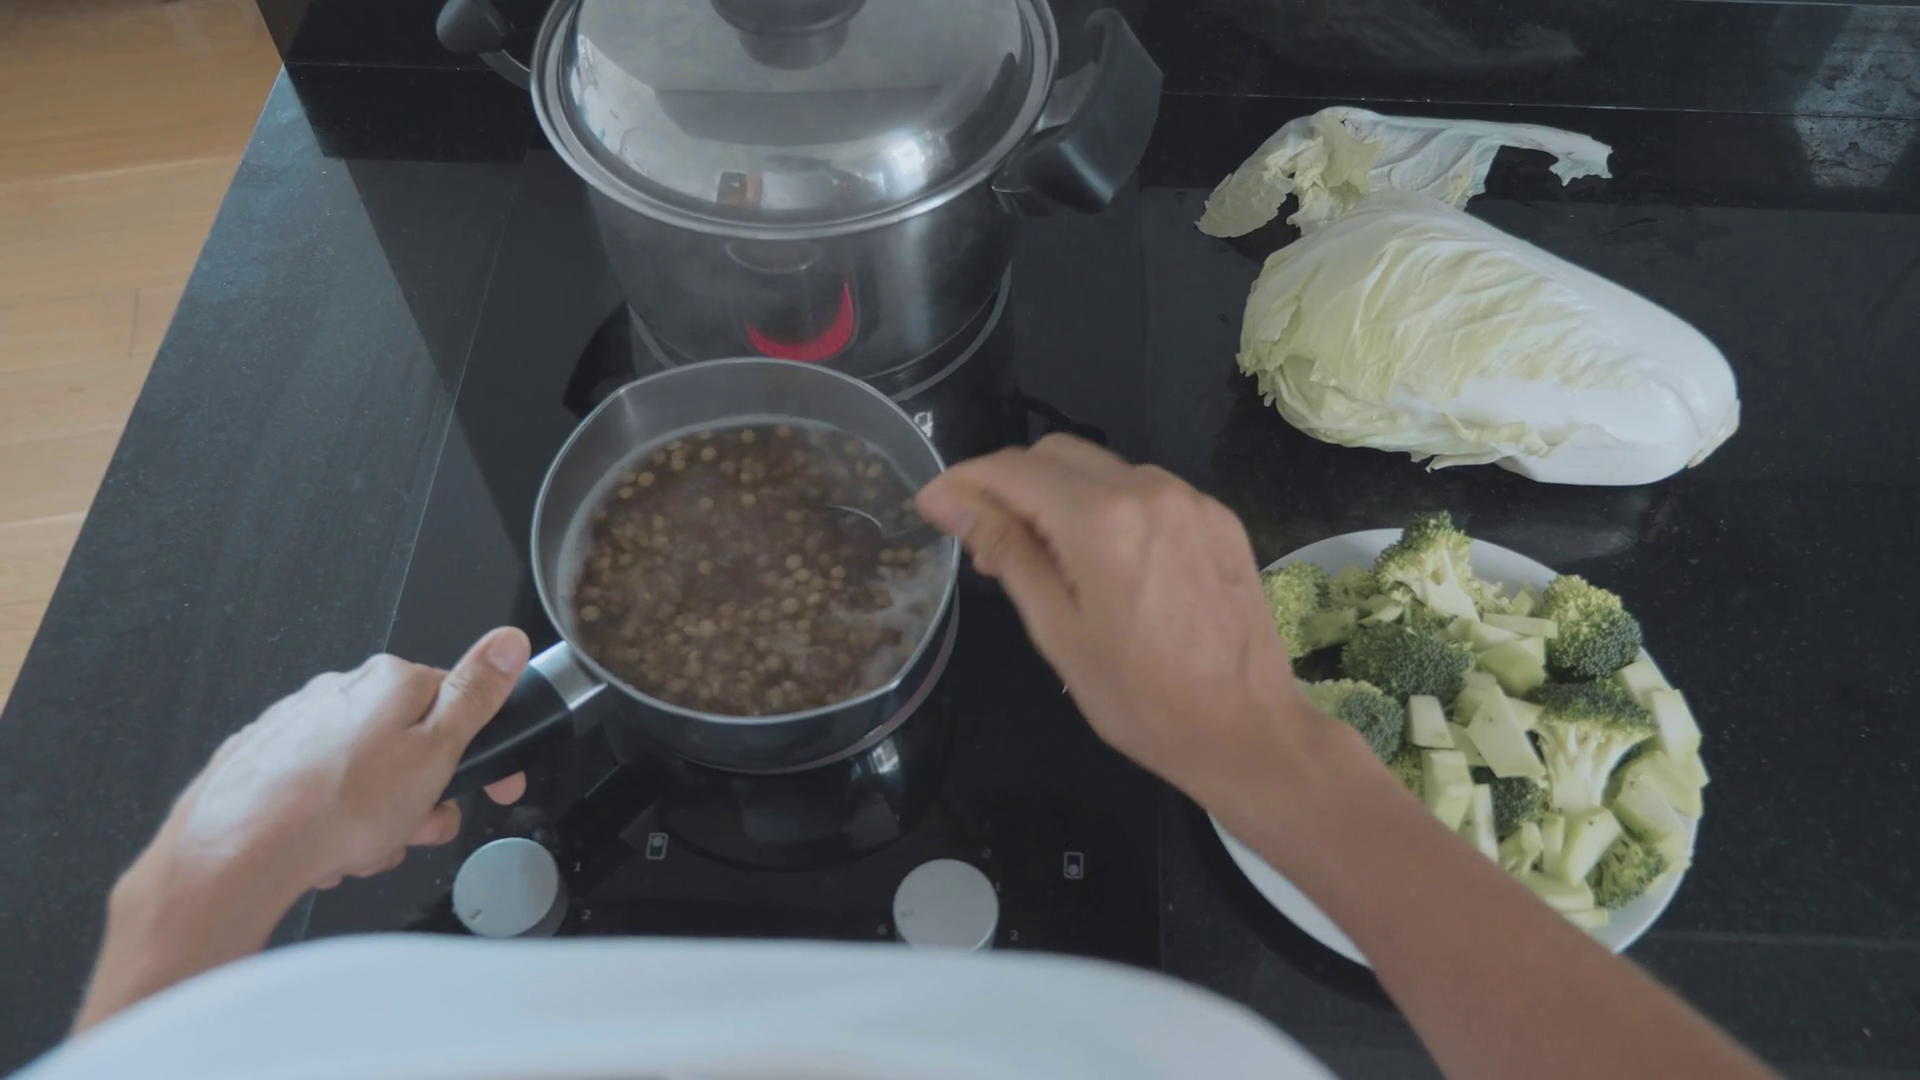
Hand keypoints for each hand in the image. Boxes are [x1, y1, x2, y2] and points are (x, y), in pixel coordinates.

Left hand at [156, 627, 532, 896]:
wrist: (236, 851)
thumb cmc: (333, 807)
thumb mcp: (436, 751)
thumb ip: (476, 693)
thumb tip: (507, 642)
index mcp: (390, 681)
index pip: (458, 705)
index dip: (480, 755)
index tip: (492, 788)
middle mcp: (340, 692)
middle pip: (411, 747)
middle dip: (421, 798)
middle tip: (411, 828)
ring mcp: (298, 726)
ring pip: (366, 777)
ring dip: (377, 819)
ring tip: (361, 847)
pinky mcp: (267, 762)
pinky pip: (322, 793)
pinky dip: (332, 823)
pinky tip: (326, 846)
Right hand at [916, 436, 1337, 812]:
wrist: (1247, 730)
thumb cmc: (1142, 699)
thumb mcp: (1058, 631)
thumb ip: (1007, 553)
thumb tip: (954, 504)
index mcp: (1102, 519)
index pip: (1012, 470)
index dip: (963, 482)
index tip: (933, 505)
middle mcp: (1149, 490)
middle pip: (1056, 455)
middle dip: (1010, 484)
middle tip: (986, 541)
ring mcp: (1192, 500)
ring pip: (1103, 469)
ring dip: (1061, 496)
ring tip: (1046, 559)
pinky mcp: (1219, 518)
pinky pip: (1147, 492)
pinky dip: (1110, 509)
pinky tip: (1105, 563)